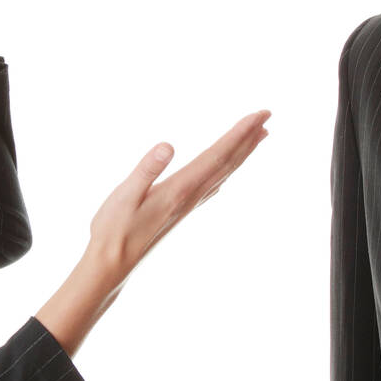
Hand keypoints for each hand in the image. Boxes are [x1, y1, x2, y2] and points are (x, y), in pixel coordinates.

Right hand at [86, 110, 270, 282]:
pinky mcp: (179, 211)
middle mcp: (190, 197)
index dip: (239, 134)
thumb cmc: (113, 230)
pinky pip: (212, 185)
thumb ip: (146, 170)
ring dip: (242, 153)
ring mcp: (187, 205)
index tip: (260, 115)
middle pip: (227, 163)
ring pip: (223, 173)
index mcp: (180, 189)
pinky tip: (226, 171)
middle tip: (267, 115)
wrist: (112, 265)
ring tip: (260, 136)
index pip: (216, 156)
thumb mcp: (124, 196)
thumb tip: (168, 145)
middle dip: (248, 137)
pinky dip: (226, 171)